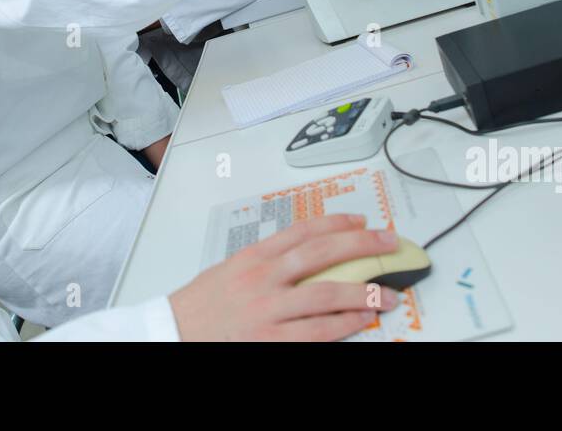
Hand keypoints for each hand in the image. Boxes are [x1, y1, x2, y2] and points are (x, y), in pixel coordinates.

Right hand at [168, 213, 401, 340]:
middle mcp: (262, 278)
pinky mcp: (269, 339)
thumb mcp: (231, 270)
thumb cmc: (200, 305)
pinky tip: (361, 320)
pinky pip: (316, 331)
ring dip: (364, 292)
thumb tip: (306, 257)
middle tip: (389, 244)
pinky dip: (344, 324)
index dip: (337, 223)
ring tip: (388, 293)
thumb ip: (266, 262)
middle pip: (322, 254)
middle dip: (362, 246)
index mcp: (253, 256)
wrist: (172, 333)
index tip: (362, 222)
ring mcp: (267, 309)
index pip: (303, 230)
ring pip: (326, 293)